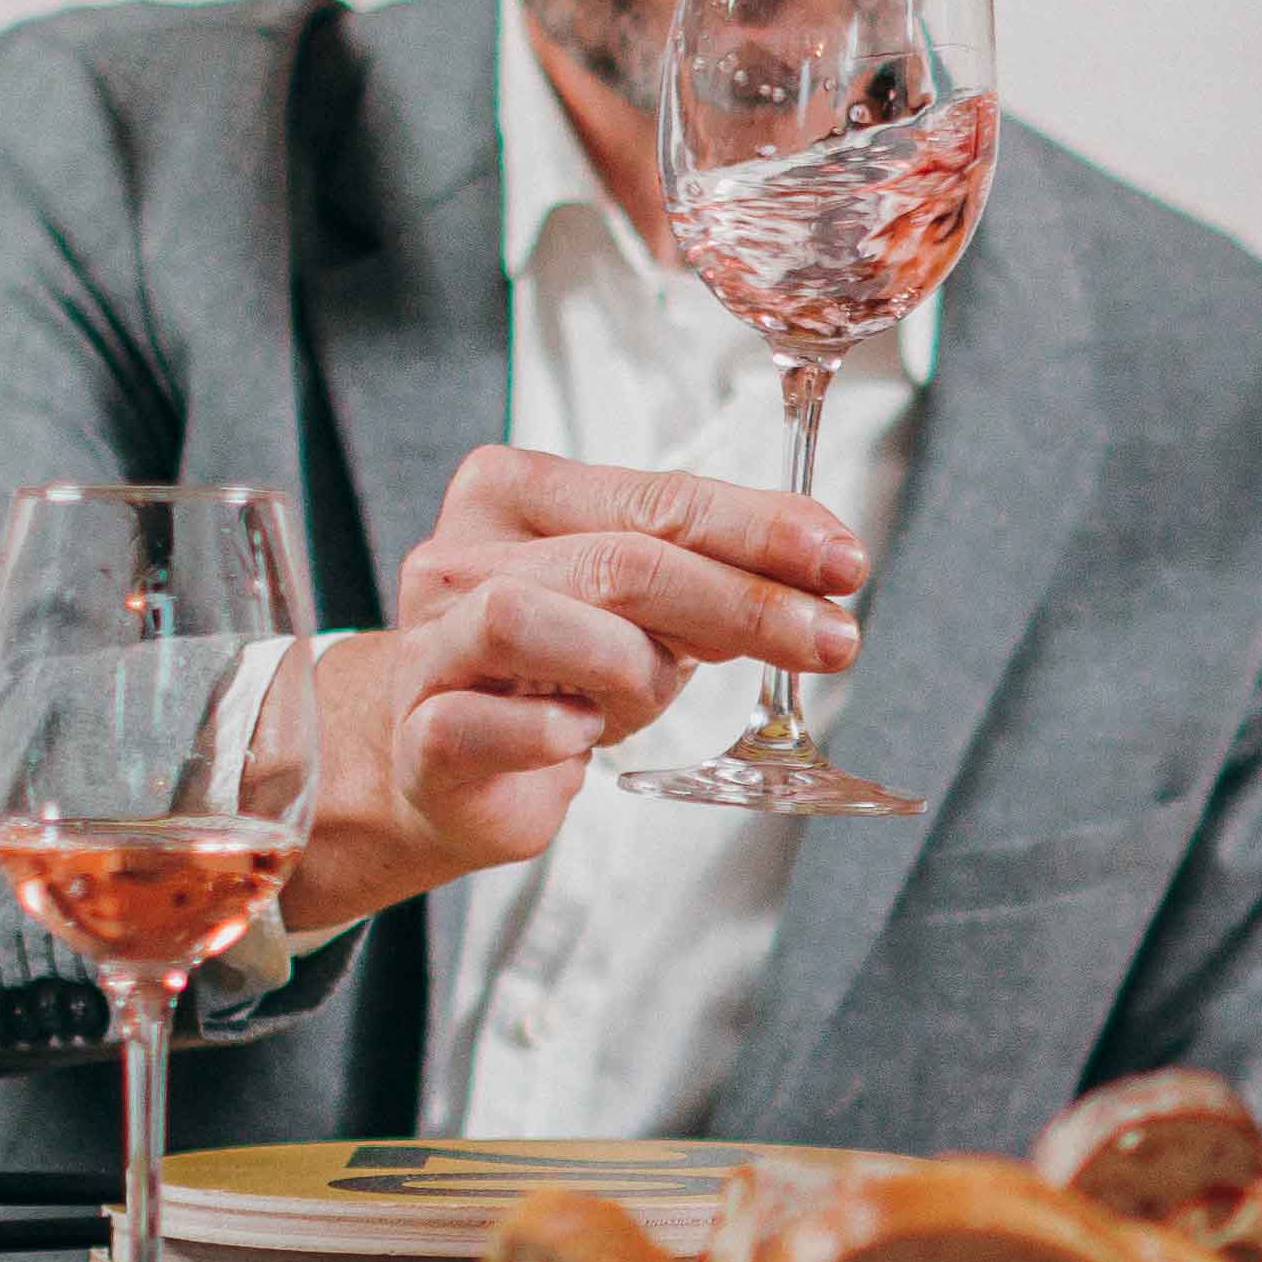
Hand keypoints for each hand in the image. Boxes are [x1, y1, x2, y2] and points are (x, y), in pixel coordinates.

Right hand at [278, 446, 867, 930]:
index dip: (758, 527)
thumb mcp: (645, 610)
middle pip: (616, 558)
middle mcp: (462, 557)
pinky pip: (477, 722)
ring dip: (628, 663)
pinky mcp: (420, 735)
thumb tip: (817, 576)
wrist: (445, 766)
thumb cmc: (555, 673)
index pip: (657, 496)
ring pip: (528, 619)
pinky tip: (582, 736)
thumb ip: (713, 578)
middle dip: (739, 600)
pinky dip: (547, 729)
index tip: (842, 560)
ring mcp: (431, 645)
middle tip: (829, 639)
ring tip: (658, 692)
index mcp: (517, 495)